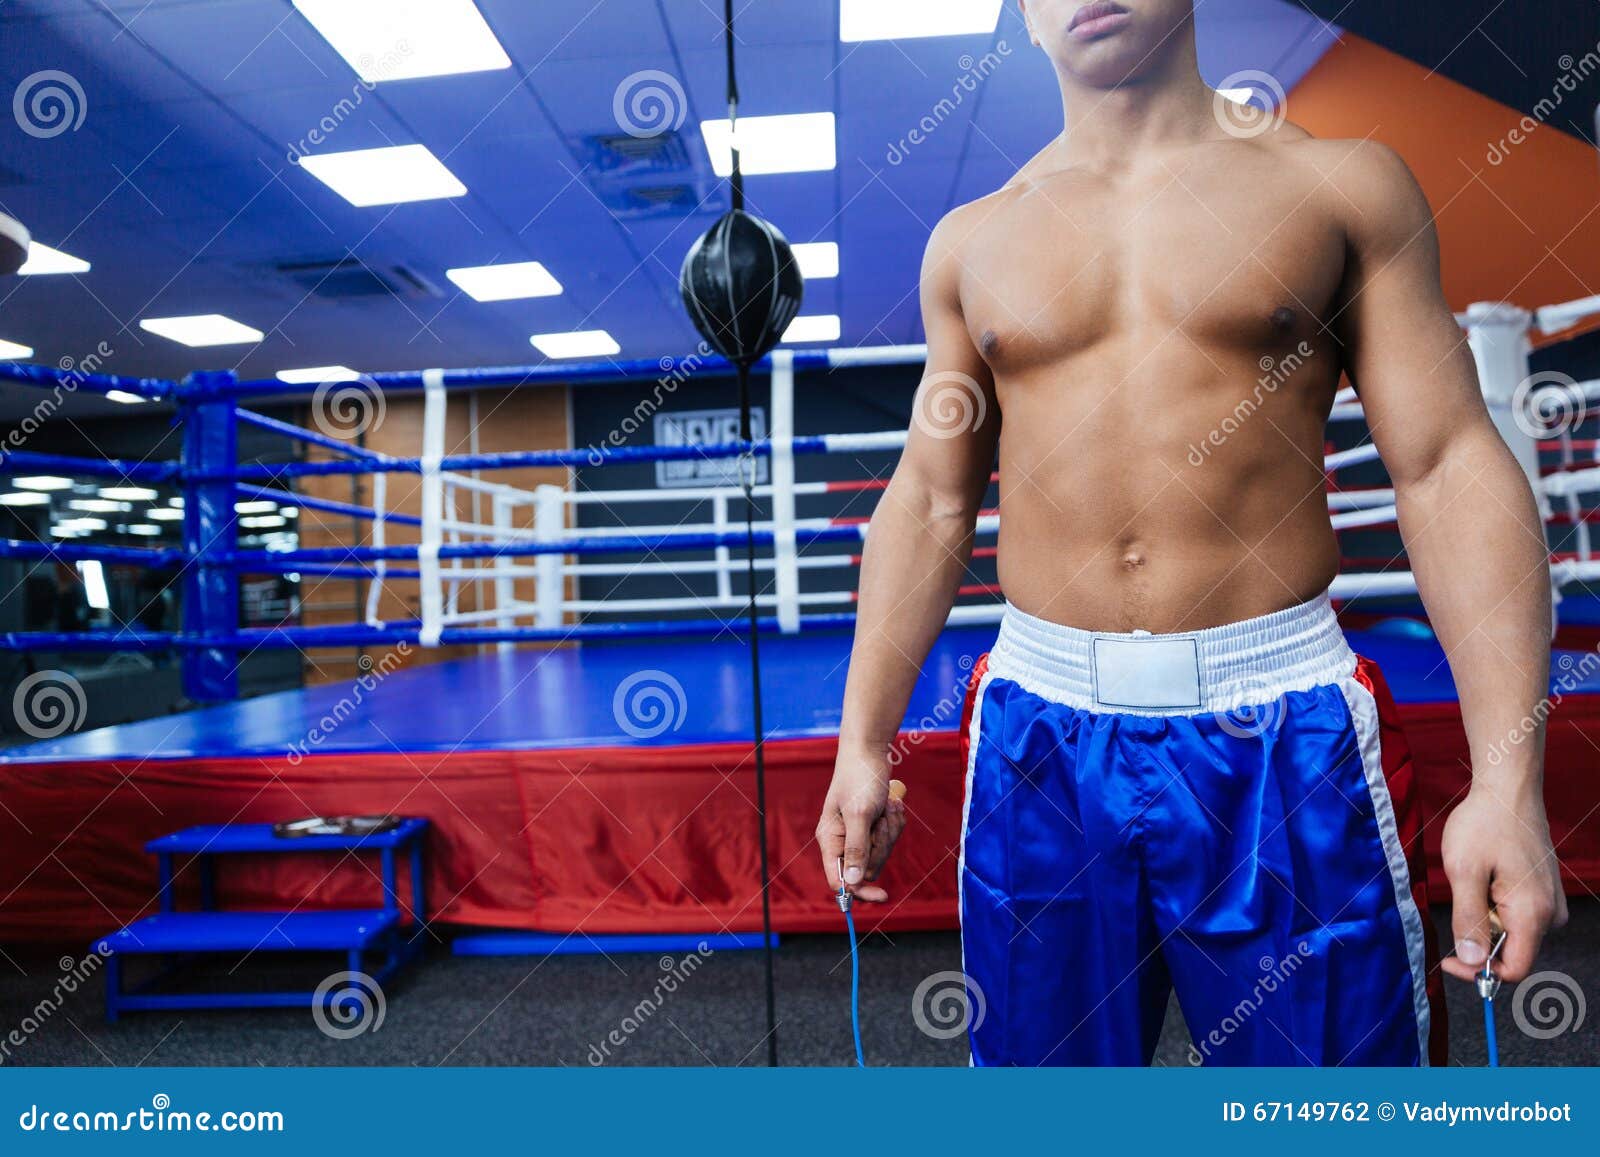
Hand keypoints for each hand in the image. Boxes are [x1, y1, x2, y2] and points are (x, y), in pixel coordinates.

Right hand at [815, 745, 907, 902]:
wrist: (870, 751)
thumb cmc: (859, 778)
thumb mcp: (860, 814)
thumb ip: (857, 849)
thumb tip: (853, 883)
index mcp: (830, 840)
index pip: (839, 881)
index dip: (859, 891)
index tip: (883, 895)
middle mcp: (842, 840)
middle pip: (867, 869)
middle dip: (882, 847)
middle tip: (882, 820)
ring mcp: (859, 833)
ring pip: (882, 853)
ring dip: (890, 830)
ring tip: (887, 806)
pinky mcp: (873, 825)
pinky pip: (890, 838)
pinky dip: (895, 821)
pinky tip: (891, 804)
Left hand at [1440, 785, 1567, 983]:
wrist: (1508, 790)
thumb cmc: (1483, 825)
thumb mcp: (1463, 872)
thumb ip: (1468, 920)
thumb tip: (1471, 962)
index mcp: (1533, 914)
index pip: (1514, 970)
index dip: (1479, 971)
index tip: (1449, 958)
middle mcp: (1551, 914)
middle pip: (1512, 951)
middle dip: (1479, 935)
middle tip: (1462, 894)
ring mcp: (1551, 902)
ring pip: (1512, 932)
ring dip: (1485, 916)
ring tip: (1476, 877)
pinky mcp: (1545, 891)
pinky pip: (1517, 914)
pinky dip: (1494, 903)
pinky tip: (1487, 875)